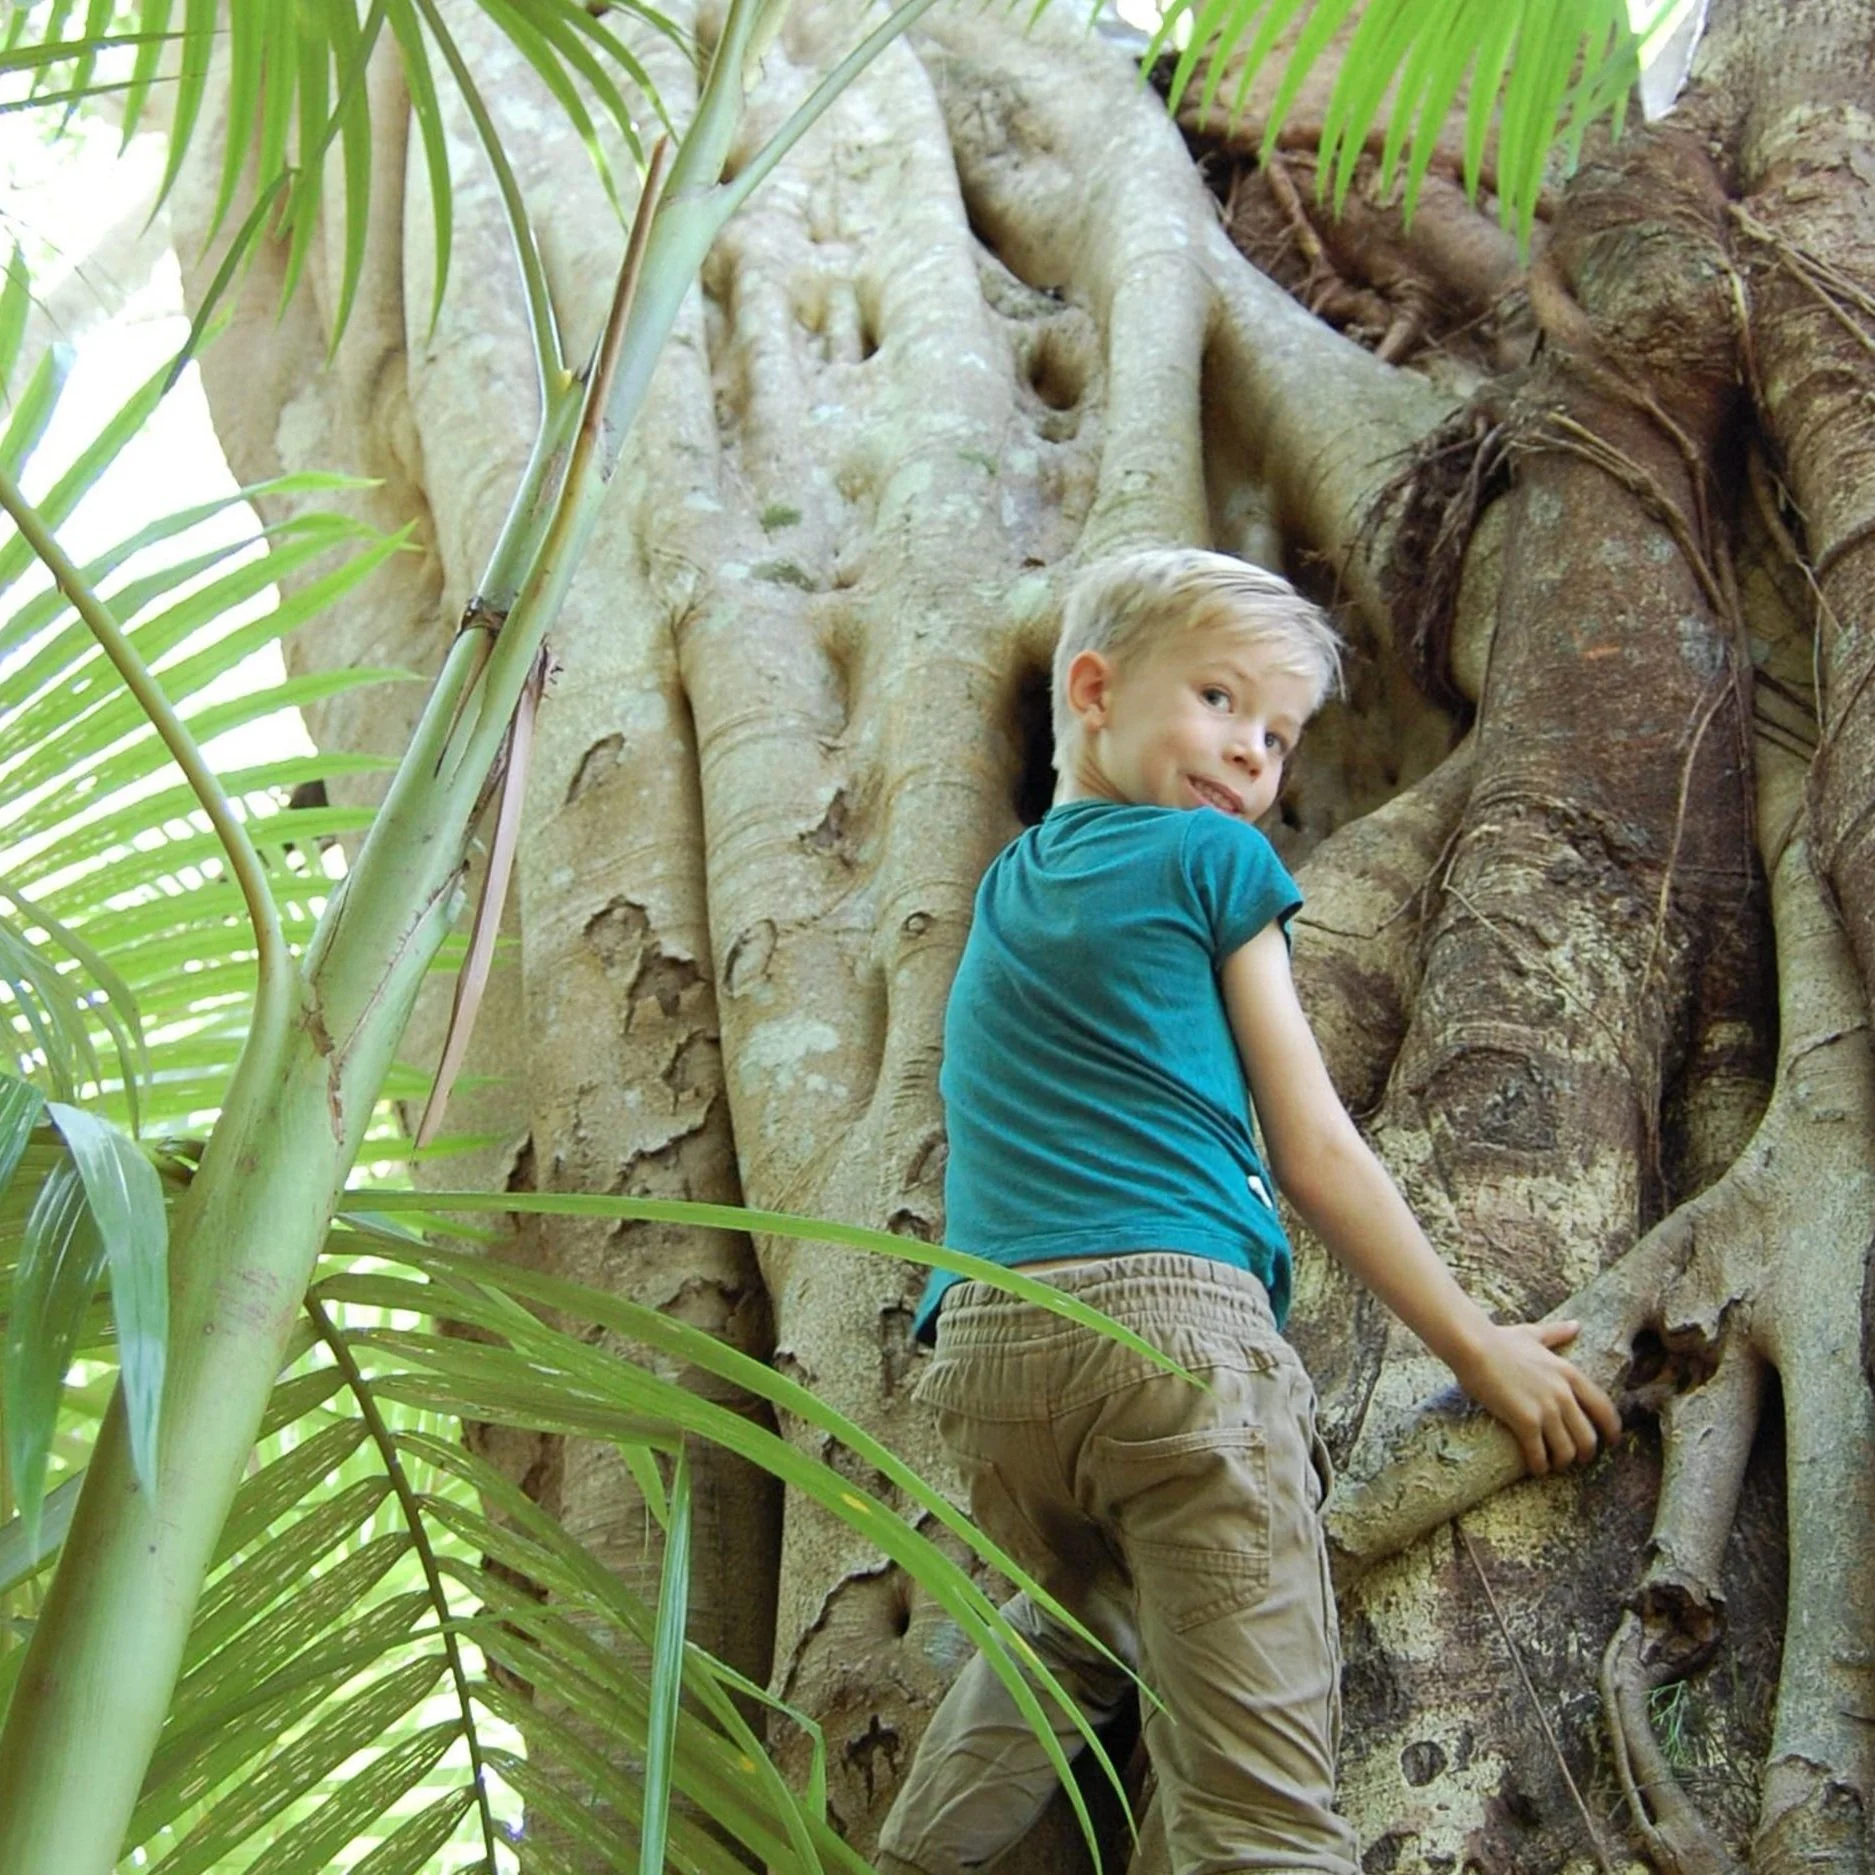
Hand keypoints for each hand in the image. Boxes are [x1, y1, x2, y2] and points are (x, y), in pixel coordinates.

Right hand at [1452, 1319, 1622, 1476]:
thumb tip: (1576, 1325)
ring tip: (1553, 1464)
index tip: (1611, 1441)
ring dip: (1561, 1462)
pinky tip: (1535, 1468)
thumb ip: (1557, 1332)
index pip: (1605, 1409)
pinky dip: (1539, 1465)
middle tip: (1576, 1458)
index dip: (1612, 1430)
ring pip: (1567, 1450)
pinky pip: (1539, 1454)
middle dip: (1585, 1453)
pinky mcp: (1525, 1421)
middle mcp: (1564, 1394)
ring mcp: (1546, 1409)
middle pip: (1588, 1437)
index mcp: (1570, 1373)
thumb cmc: (1500, 1339)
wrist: (1473, 1346)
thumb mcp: (1534, 1334)